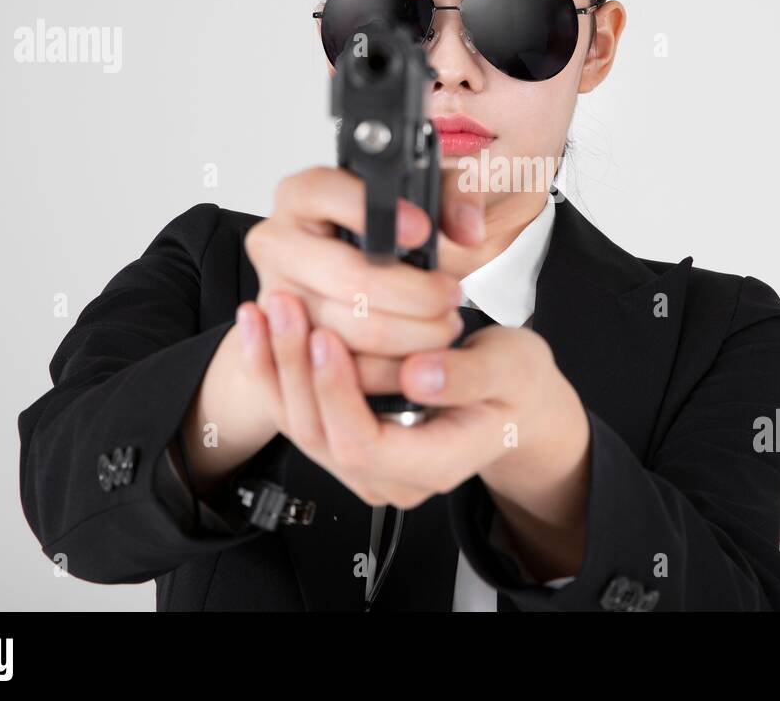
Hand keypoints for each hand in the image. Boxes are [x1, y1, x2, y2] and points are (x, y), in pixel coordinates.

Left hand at [235, 289, 589, 514]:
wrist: (515, 404)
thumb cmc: (516, 385)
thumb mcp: (513, 368)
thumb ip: (469, 376)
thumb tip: (419, 375)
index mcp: (437, 464)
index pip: (365, 445)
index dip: (336, 392)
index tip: (325, 334)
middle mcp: (394, 477)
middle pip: (321, 437)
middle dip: (294, 369)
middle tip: (283, 303)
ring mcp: (367, 467)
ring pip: (299, 427)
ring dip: (275, 367)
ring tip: (264, 308)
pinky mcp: (349, 442)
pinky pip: (300, 413)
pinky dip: (276, 370)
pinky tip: (263, 327)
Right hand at [243, 166, 483, 363]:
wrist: (378, 268)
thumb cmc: (400, 228)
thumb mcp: (432, 195)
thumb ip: (457, 195)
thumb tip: (468, 229)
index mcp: (301, 196)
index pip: (323, 192)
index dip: (375, 212)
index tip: (423, 231)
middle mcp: (278, 245)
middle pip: (347, 276)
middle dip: (415, 293)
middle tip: (451, 295)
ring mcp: (281, 301)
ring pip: (351, 330)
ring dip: (413, 334)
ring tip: (445, 323)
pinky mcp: (295, 347)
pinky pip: (349, 370)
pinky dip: (395, 368)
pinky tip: (424, 351)